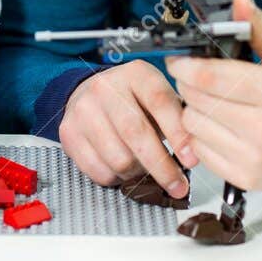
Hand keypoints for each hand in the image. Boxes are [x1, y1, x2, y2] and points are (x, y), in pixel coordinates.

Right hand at [59, 60, 196, 199]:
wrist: (87, 91)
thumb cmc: (131, 98)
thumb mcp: (156, 95)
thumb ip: (175, 118)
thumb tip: (192, 153)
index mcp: (135, 74)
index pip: (159, 102)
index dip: (178, 134)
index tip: (191, 160)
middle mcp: (105, 88)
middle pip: (136, 134)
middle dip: (161, 167)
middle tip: (177, 185)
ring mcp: (83, 110)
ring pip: (118, 158)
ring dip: (138, 174)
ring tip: (145, 170)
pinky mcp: (69, 132)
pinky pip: (98, 170)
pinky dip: (116, 179)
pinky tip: (123, 169)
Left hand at [169, 0, 261, 190]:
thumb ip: (261, 29)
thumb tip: (237, 2)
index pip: (209, 77)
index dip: (184, 66)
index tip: (178, 59)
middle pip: (196, 100)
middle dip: (188, 84)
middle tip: (198, 77)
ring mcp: (255, 157)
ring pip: (193, 126)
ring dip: (194, 109)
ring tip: (213, 101)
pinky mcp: (247, 178)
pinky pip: (201, 152)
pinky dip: (203, 136)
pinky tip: (221, 125)